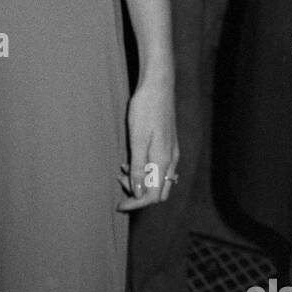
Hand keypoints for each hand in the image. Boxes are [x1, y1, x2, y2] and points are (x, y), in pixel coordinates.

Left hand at [117, 73, 177, 211]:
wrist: (158, 86)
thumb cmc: (145, 109)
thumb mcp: (137, 139)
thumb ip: (139, 167)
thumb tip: (139, 192)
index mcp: (163, 160)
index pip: (153, 195)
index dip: (136, 203)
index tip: (120, 205)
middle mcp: (171, 160)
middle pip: (159, 191)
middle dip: (139, 194)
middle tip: (120, 181)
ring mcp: (172, 152)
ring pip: (159, 180)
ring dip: (142, 181)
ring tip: (123, 169)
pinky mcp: (168, 145)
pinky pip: (159, 168)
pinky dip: (146, 170)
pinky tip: (132, 160)